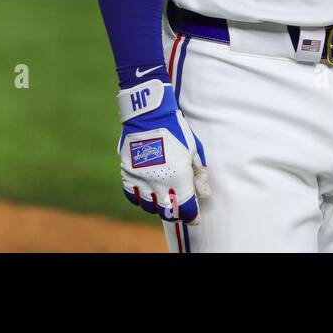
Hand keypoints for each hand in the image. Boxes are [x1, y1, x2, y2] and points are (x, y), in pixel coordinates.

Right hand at [116, 78, 209, 222]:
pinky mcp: (127, 174)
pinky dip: (140, 199)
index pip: (186, 209)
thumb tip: (204, 194)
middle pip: (167, 212)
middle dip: (176, 213)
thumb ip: (199, 174)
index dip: (192, 216)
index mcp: (178, 178)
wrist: (148, 114)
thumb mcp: (193, 149)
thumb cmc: (175, 130)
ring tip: (163, 197)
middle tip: (179, 207)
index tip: (195, 217)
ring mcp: (141, 180)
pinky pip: (132, 196)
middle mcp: (159, 183)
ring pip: (149, 207)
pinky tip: (147, 192)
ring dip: (158, 206)